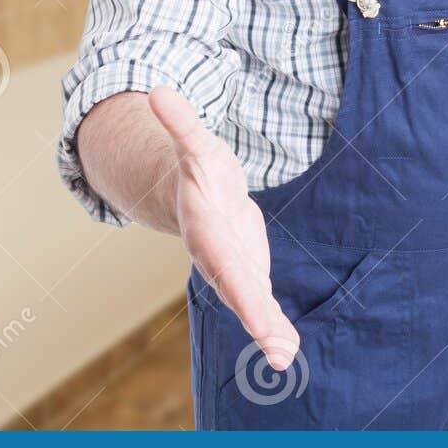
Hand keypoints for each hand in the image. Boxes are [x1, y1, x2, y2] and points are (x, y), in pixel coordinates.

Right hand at [148, 85, 299, 371]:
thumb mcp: (195, 145)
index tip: (255, 307)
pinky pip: (262, 305)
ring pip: (252, 306)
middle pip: (239, 291)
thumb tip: (158, 89)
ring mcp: (234, 271)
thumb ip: (180, 124)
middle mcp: (219, 259)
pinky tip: (289, 353)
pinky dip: (274, 328)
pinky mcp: (249, 275)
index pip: (224, 260)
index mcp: (208, 232)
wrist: (200, 193)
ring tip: (287, 359)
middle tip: (278, 347)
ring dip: (269, 333)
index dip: (239, 283)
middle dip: (258, 318)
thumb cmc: (199, 168)